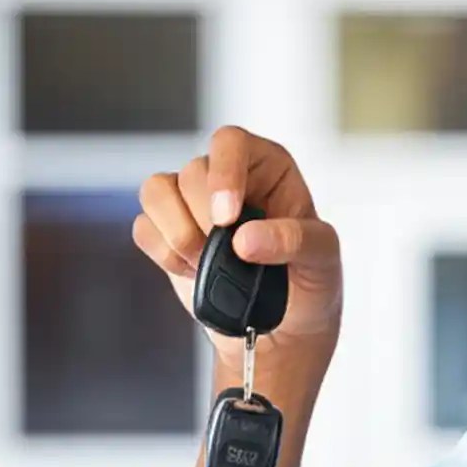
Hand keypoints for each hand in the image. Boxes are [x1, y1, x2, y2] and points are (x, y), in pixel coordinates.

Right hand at [133, 125, 342, 379]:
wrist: (288, 323)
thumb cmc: (312, 278)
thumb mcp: (322, 257)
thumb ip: (293, 241)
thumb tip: (243, 239)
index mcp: (269, 166)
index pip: (231, 142)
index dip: (223, 174)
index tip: (228, 218)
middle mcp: (228, 175)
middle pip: (192, 173)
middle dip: (205, 221)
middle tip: (231, 255)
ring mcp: (193, 202)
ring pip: (156, 191)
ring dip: (178, 235)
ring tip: (210, 263)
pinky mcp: (169, 232)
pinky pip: (144, 228)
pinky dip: (164, 254)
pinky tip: (193, 271)